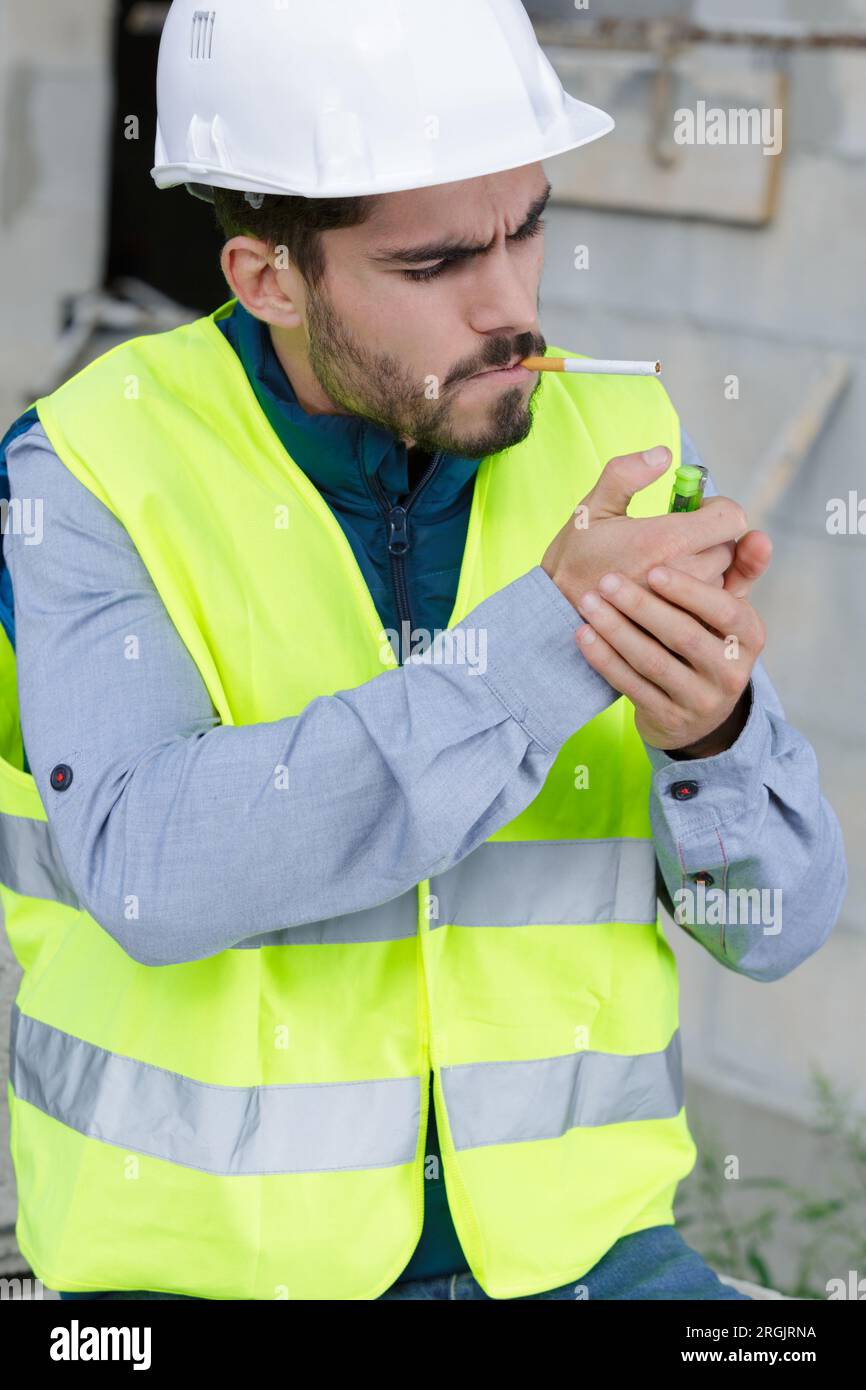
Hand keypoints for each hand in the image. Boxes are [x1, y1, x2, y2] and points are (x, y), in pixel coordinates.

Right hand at [541, 446, 749, 603]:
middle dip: (710, 541)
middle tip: (675, 543)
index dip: (717, 510)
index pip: (732, 519)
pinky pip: (707, 611)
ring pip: (720, 582)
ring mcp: (683, 607)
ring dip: (704, 572)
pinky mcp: (679, 629)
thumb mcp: (591, 508)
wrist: (555, 615)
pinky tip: (668, 596)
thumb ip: (626, 474)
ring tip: (667, 572)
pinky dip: (696, 601)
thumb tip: (664, 454)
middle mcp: (682, 575)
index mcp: (666, 540)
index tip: (694, 513)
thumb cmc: (573, 560)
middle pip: (728, 550)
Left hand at [573, 563, 767, 753]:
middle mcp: (731, 672)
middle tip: (607, 580)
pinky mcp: (669, 719)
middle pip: (684, 636)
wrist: (696, 715)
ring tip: (588, 602)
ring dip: (616, 629)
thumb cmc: (707, 642)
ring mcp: (700, 700)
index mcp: (749, 637)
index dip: (690, 591)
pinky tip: (584, 634)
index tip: (654, 569)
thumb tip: (758, 535)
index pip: (726, 611)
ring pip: (653, 661)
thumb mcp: (729, 610)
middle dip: (642, 605)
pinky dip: (605, 659)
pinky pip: (632, 686)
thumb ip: (742, 568)